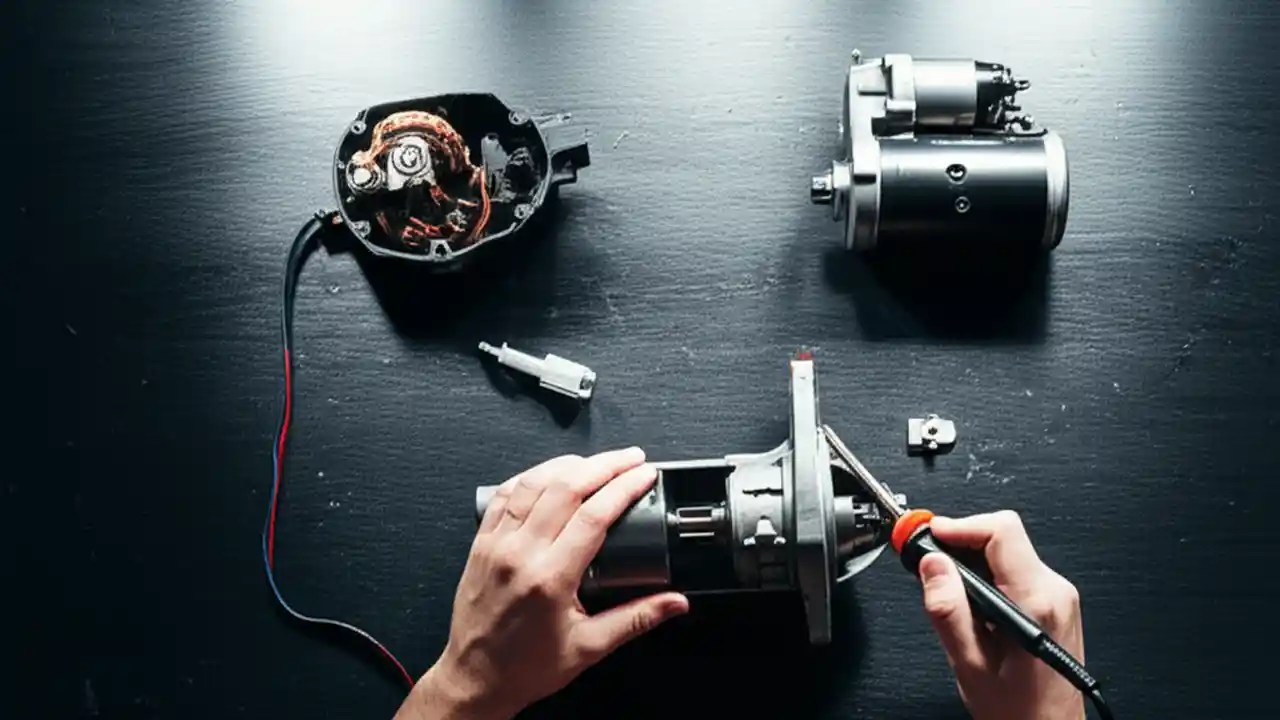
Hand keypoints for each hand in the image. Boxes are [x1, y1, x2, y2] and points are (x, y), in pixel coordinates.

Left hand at [396, 448, 687, 719]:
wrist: (475, 679)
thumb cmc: (524, 667)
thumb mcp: (589, 648)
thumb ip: (636, 619)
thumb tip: (674, 603)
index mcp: (549, 579)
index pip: (593, 515)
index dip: (624, 487)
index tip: (644, 475)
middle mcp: (519, 554)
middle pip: (565, 487)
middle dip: (604, 464)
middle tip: (630, 458)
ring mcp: (496, 545)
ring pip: (533, 483)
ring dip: (568, 464)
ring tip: (597, 461)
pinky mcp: (481, 543)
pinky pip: (504, 495)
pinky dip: (530, 476)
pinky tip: (548, 473)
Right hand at [919, 511, 1084, 719]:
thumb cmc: (1018, 710)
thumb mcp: (970, 663)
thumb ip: (948, 610)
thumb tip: (932, 565)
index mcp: (1037, 601)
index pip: (1001, 531)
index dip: (959, 526)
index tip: (929, 536)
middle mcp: (1056, 591)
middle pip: (1003, 536)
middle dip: (960, 543)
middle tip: (928, 563)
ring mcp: (1060, 595)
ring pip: (1008, 551)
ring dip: (972, 561)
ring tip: (949, 591)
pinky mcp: (1056, 602)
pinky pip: (1016, 569)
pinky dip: (987, 574)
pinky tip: (972, 603)